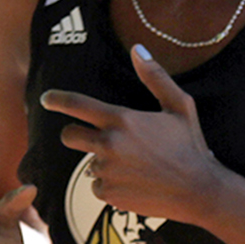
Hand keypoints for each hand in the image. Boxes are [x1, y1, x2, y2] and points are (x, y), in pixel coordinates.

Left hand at [40, 44, 223, 224]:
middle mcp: (109, 145)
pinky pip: (96, 186)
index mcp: (122, 120)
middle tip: (94, 137)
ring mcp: (107, 171)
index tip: (46, 99)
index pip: (77, 105)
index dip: (57, 100)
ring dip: (101, 162)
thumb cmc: (190, 145)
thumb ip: (155, 76)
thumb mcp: (179, 106)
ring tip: (132, 164)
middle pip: (69, 136)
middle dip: (76, 134)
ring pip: (87, 163)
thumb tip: (138, 49)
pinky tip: (132, 181)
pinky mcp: (108, 194)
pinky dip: (109, 184)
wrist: (198, 191)